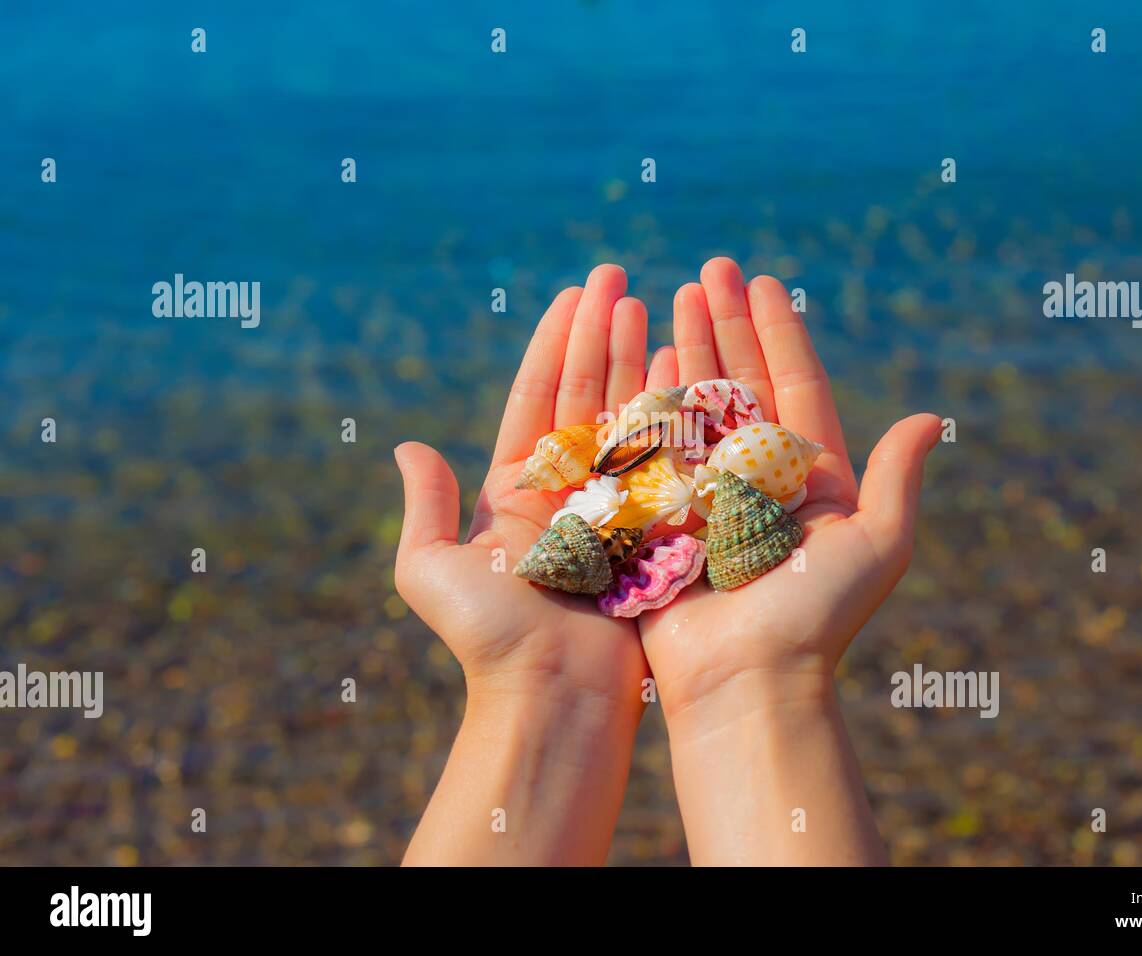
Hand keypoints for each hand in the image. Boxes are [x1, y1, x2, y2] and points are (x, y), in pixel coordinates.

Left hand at [395, 264, 655, 863]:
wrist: (553, 697)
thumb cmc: (490, 638)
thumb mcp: (432, 570)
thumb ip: (426, 507)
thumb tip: (407, 446)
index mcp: (515, 493)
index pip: (538, 398)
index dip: (554, 344)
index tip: (574, 294)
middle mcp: (565, 493)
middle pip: (583, 394)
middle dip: (599, 334)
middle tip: (617, 279)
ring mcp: (613, 508)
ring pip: (625, 415)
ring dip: (635, 357)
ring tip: (651, 303)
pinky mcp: (652, 529)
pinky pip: (663, 458)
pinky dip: (671, 409)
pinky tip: (682, 364)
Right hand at [637, 257, 940, 863]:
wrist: (747, 680)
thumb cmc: (818, 616)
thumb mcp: (877, 545)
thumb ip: (898, 481)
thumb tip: (933, 419)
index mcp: (811, 479)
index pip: (794, 386)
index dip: (780, 332)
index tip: (765, 282)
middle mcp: (759, 479)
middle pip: (742, 381)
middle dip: (727, 323)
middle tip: (711, 268)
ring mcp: (709, 493)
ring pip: (697, 402)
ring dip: (688, 346)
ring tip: (673, 294)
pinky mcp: (666, 515)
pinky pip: (657, 445)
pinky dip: (651, 398)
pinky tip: (645, 357)